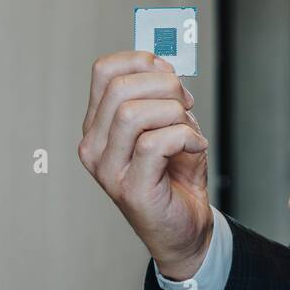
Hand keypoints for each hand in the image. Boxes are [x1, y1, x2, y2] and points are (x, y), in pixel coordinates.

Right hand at [78, 51, 211, 279]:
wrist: (186, 227)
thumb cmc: (176, 173)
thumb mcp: (169, 123)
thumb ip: (161, 95)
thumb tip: (164, 67)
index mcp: (98, 124)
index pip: (104, 70)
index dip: (143, 62)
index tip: (170, 76)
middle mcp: (94, 146)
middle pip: (120, 87)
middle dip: (166, 86)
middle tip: (186, 105)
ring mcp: (108, 170)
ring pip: (134, 113)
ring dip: (175, 113)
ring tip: (189, 129)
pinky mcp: (131, 189)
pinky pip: (156, 144)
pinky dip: (186, 137)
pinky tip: (195, 147)